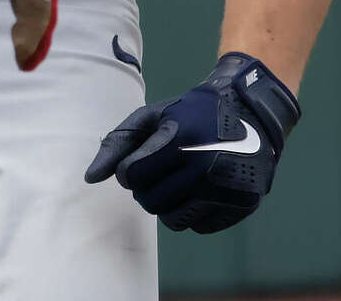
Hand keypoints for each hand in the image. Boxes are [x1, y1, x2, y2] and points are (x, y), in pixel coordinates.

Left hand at [84, 52, 298, 232]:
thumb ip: (118, 143)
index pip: (130, 176)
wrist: (250, 115)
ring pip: (173, 220)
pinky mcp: (242, 206)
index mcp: (178, 142)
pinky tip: (202, 189)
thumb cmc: (191, 114)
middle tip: (161, 170)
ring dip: (168, 203)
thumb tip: (89, 178)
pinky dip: (194, 212)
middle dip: (146, 188)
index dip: (128, 170)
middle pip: (149, 202)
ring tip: (179, 180)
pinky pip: (199, 227)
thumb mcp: (152, 116)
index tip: (140, 160)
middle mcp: (204, 169)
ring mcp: (226, 191)